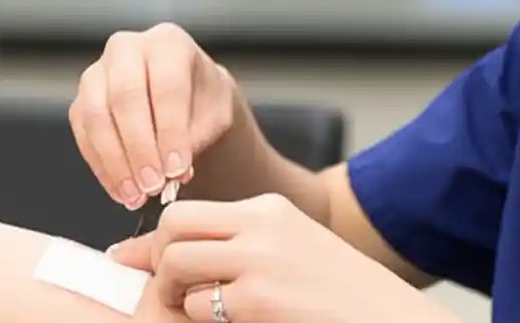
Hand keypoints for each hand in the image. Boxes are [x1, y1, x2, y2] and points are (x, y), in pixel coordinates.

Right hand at [70, 23, 247, 208]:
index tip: (176, 168)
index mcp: (169, 43)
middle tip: (153, 185)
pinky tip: (120, 190)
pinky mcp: (81, 100)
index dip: (170, 130)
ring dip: (115, 162)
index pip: (167, 85)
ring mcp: (98, 72)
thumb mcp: (215, 114)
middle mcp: (128, 49)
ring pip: (97, 116)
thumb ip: (197, 137)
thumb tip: (173, 172)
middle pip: (126, 97)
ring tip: (135, 195)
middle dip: (139, 148)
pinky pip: (83, 134)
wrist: (185, 96)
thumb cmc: (202, 100)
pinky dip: (101, 167)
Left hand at [109, 195, 458, 322]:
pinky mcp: (259, 299)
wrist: (384, 317)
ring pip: (176, 266)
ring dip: (177, 297)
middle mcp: (262, 226)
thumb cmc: (338, 293)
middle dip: (156, 261)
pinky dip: (202, 322)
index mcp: (270, 209)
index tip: (135, 260)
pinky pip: (196, 308)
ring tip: (205, 314)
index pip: (187, 210)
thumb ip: (237, 242)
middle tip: (167, 290)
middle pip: (173, 227)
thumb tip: (161, 250)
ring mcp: (260, 261)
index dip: (155, 240)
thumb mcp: (289, 249)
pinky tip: (237, 322)